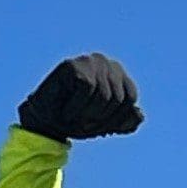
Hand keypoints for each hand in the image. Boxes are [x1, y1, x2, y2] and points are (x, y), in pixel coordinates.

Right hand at [17, 54, 143, 142]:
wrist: (46, 124)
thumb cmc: (77, 121)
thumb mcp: (107, 124)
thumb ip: (126, 121)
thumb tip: (139, 114)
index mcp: (119, 76)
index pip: (130, 99)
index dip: (116, 118)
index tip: (99, 125)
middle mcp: (107, 64)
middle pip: (118, 98)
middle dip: (101, 118)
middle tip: (84, 122)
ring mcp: (90, 61)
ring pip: (103, 95)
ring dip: (88, 114)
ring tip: (75, 116)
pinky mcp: (73, 64)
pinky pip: (86, 88)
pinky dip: (76, 106)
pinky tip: (66, 110)